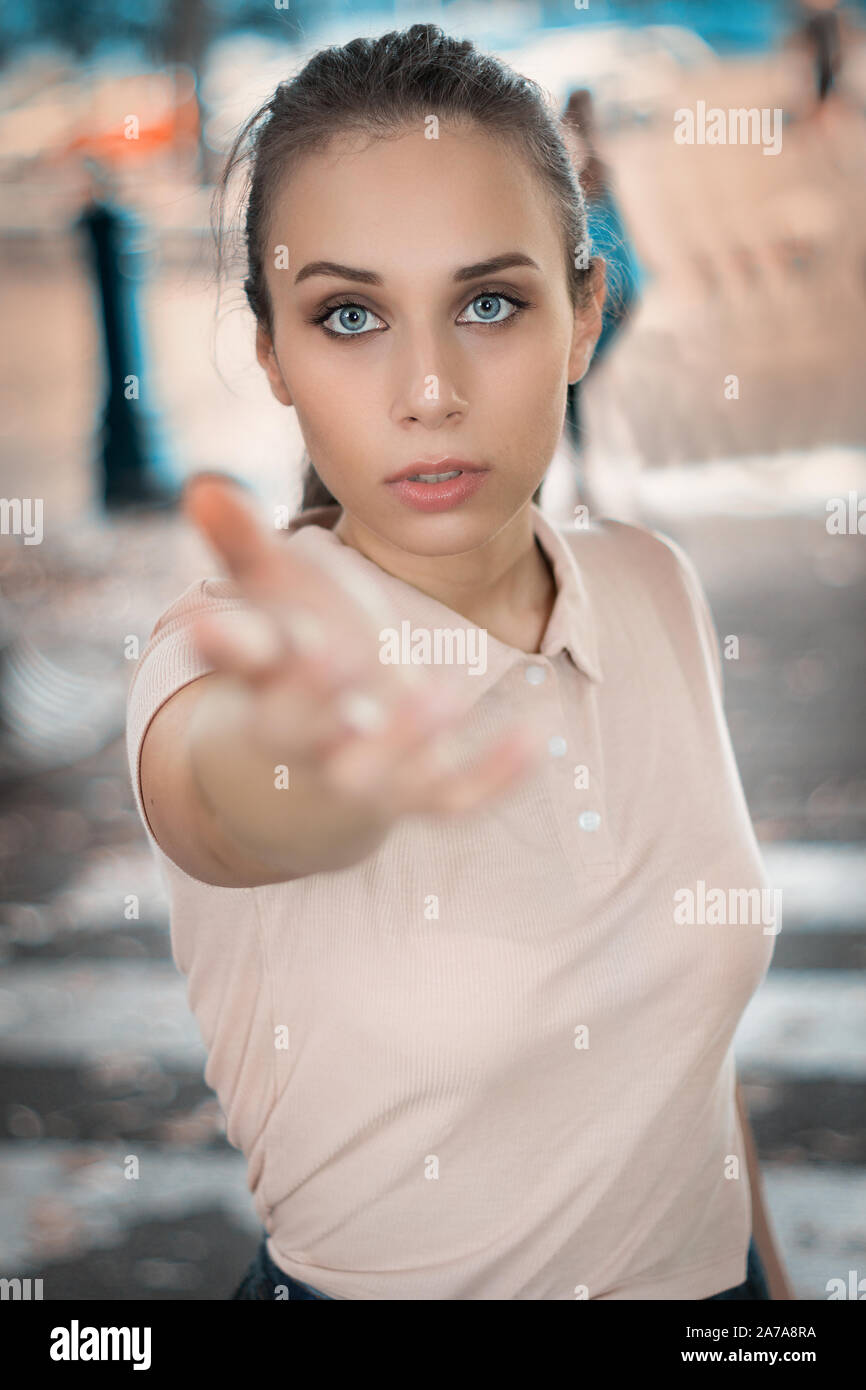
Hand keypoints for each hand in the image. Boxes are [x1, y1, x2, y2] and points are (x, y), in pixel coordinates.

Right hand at [182, 475, 543, 825]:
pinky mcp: (416, 795)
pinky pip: (452, 798)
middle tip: (345, 657)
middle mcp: (308, 740)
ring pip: (373, 776)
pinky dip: (491, 777)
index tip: (211, 626)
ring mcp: (363, 774)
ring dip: (405, 739)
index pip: (242, 667)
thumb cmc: (296, 665)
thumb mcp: (273, 604)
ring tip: (442, 693)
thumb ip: (241, 547)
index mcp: (266, 686)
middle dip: (318, 698)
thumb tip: (202, 484)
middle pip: (301, 732)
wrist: (313, 771)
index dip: (230, 647)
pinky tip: (535, 737)